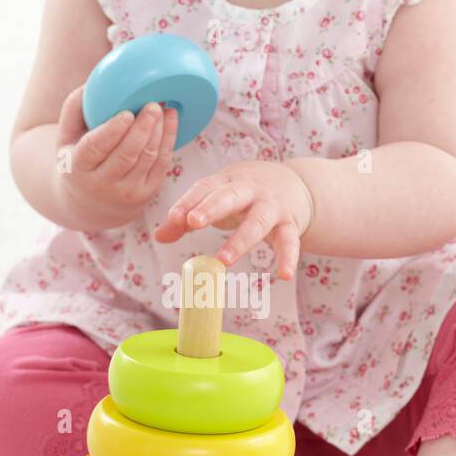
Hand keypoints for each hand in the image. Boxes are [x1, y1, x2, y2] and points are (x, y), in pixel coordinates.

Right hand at [55, 86, 178, 222]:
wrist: (92, 202)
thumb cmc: (79, 159)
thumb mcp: (66, 137)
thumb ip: (74, 109)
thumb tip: (93, 83)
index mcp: (78, 167)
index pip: (95, 148)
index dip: (112, 131)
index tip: (126, 114)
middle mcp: (101, 184)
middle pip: (127, 154)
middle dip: (143, 128)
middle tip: (153, 105)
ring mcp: (126, 192)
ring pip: (147, 158)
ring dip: (159, 131)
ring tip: (163, 108)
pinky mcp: (146, 193)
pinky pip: (162, 164)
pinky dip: (169, 140)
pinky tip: (170, 120)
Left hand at [154, 160, 313, 279]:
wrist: (296, 183)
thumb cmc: (247, 194)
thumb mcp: (218, 197)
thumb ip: (188, 217)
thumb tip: (159, 236)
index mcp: (228, 180)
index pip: (205, 188)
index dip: (189, 201)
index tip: (174, 218)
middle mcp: (250, 190)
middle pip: (230, 196)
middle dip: (211, 207)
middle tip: (193, 222)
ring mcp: (272, 207)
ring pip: (257, 223)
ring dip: (240, 241)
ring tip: (222, 260)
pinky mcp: (290, 224)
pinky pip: (289, 242)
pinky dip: (288, 258)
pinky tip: (284, 275)